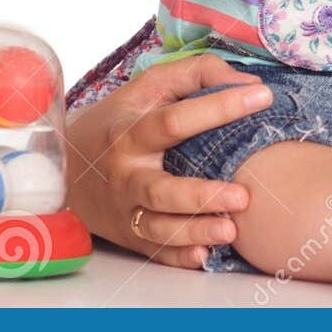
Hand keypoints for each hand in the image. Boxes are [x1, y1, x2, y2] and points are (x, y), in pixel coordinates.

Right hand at [62, 54, 272, 268]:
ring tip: (232, 231)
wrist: (68, 165)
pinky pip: (156, 252)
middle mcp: (127, 174)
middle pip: (161, 190)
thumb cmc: (123, 119)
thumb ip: (199, 73)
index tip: (263, 98)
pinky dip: (179, 257)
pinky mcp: (131, 236)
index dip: (218, 107)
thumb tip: (250, 86)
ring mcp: (126, 210)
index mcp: (131, 133)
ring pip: (159, 228)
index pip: (174, 121)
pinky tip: (205, 256)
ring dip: (196, 231)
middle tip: (244, 196)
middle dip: (201, 195)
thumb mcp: (151, 86)